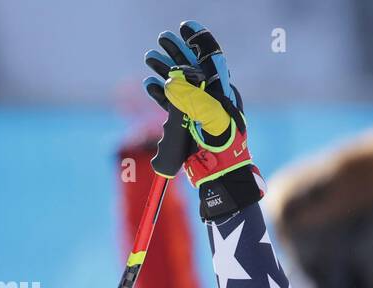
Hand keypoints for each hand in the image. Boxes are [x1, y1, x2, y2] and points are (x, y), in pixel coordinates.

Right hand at [142, 21, 262, 220]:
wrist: (220, 176)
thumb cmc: (223, 148)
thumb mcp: (212, 120)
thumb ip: (194, 98)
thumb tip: (171, 82)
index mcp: (222, 94)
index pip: (211, 60)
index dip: (199, 42)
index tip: (186, 27)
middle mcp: (211, 99)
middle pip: (192, 68)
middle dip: (177, 51)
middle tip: (163, 39)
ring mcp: (197, 112)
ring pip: (178, 84)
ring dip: (164, 69)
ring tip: (149, 56)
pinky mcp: (186, 125)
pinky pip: (170, 104)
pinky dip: (159, 92)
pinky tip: (149, 83)